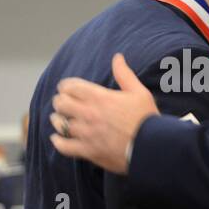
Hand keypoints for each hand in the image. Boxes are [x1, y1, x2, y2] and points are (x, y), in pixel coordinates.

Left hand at [50, 53, 158, 174]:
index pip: (71, 87)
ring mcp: (86, 134)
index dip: (65, 86)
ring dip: (57, 119)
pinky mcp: (87, 151)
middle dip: (60, 101)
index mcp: (100, 98)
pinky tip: (56, 138)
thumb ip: (124, 74)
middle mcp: (89, 114)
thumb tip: (117, 57)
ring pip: (60, 124)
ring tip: (57, 118)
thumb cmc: (146, 119)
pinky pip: (64, 146)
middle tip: (62, 102)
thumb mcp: (138, 92)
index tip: (65, 88)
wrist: (151, 148)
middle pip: (61, 104)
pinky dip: (57, 142)